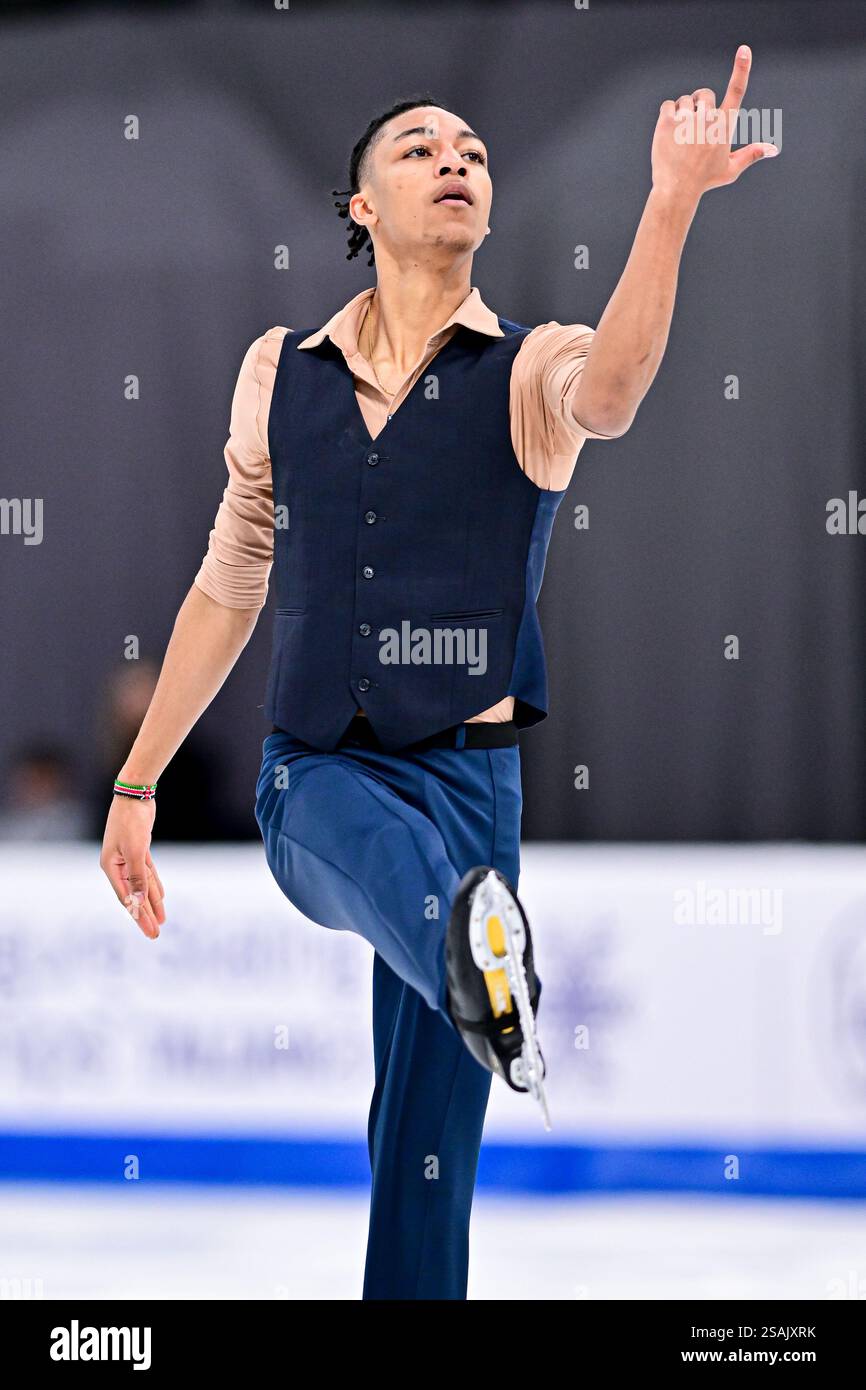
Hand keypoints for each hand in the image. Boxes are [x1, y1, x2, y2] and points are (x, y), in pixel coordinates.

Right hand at [100, 795, 165, 938]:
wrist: (134, 796)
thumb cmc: (131, 822)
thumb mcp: (135, 850)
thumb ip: (138, 877)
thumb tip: (139, 902)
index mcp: (111, 867)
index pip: (126, 899)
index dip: (138, 916)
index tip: (150, 931)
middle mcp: (117, 865)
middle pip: (134, 896)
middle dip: (145, 915)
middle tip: (155, 934)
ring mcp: (128, 857)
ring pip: (143, 886)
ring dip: (152, 902)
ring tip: (161, 920)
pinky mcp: (139, 850)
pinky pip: (147, 873)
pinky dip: (154, 885)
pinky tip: (160, 897)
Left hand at [651, 46, 777, 203]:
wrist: (677, 190)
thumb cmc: (705, 180)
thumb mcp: (730, 169)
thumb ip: (751, 154)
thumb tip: (773, 149)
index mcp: (724, 126)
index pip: (736, 91)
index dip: (741, 69)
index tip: (744, 50)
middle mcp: (707, 119)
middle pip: (705, 94)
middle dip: (701, 104)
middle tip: (695, 127)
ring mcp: (687, 120)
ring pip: (685, 100)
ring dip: (684, 112)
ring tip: (682, 136)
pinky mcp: (667, 123)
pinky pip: (668, 105)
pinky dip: (668, 115)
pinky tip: (670, 133)